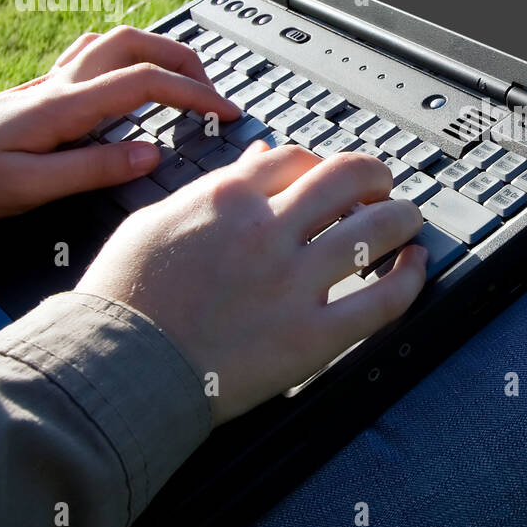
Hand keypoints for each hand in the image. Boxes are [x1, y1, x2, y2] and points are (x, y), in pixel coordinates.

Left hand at [0, 26, 241, 222]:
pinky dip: (129, 53)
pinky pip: (94, 50)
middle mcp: (63, 82)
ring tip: (188, 80)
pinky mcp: (47, 85)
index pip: (146, 82)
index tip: (225, 115)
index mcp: (64, 105)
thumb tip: (150, 153)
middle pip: (138, 44)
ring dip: (161, 51)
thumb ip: (93, 168)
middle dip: (186, 62)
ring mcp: (54, 78)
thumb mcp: (31, 186)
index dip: (194, 95)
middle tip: (214, 95)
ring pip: (118, 39)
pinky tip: (136, 71)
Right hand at [76, 144, 428, 422]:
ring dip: (403, 218)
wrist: (111, 370)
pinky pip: (382, 300)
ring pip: (379, 228)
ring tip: (407, 223)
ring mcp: (293, 283)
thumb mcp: (157, 219)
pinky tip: (415, 267)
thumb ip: (216, 186)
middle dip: (375, 176)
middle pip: (350, 176)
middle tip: (380, 190)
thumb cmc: (122, 300)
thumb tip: (262, 156)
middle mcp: (267, 230)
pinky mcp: (311, 337)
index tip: (326, 183)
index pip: (298, 157)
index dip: (321, 166)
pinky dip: (410, 278)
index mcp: (228, 198)